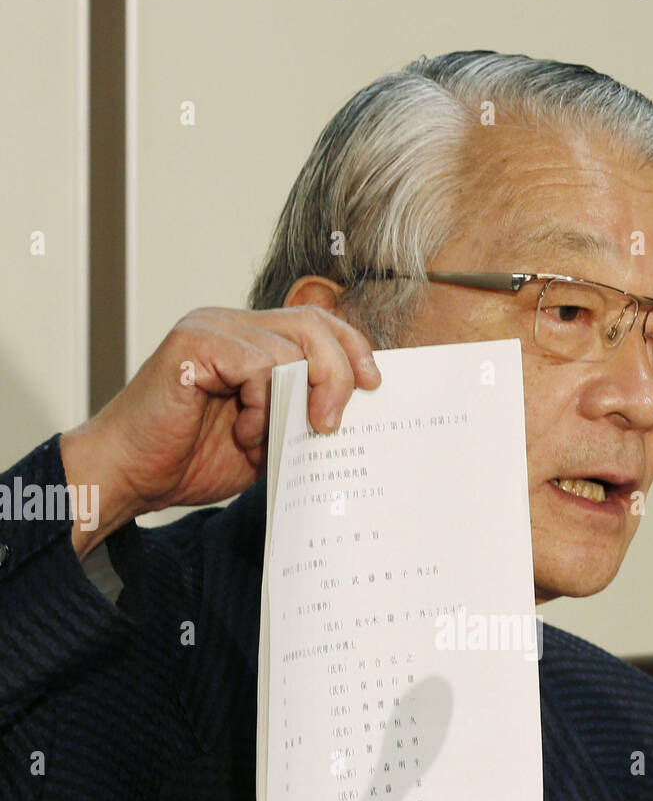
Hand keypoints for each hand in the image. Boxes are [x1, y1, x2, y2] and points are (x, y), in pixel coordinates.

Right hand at [60, 303, 379, 557]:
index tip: (374, 385)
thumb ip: (300, 413)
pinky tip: (242, 433)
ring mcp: (211, 328)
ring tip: (263, 439)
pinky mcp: (193, 344)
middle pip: (315, 325)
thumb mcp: (267, 437)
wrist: (132, 477)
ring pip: (290, 348)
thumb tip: (355, 412)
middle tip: (330, 425)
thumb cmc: (189, 460)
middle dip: (338, 375)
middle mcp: (231, 324)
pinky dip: (261, 404)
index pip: (319, 323)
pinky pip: (258, 364)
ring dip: (289, 403)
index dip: (353, 349)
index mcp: (250, 340)